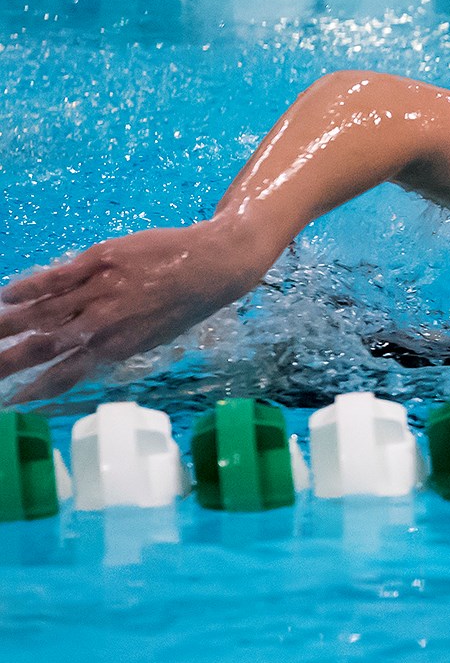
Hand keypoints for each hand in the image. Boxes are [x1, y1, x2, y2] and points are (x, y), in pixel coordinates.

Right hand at [0, 219, 280, 403]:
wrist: (216, 264)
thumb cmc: (186, 302)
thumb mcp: (152, 336)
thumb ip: (113, 346)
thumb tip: (78, 357)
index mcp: (117, 347)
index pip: (65, 375)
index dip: (33, 390)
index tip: (8, 402)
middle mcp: (103, 323)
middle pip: (43, 348)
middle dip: (6, 362)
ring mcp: (100, 290)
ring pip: (42, 312)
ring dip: (6, 326)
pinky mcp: (100, 260)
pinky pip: (56, 277)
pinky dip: (28, 287)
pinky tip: (4, 296)